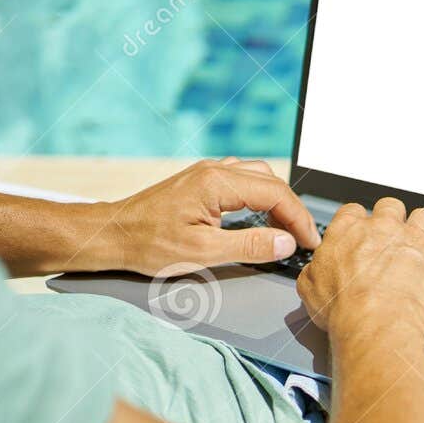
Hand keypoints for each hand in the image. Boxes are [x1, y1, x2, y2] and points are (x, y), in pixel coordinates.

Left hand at [88, 158, 320, 275]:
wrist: (112, 234)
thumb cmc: (148, 243)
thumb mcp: (203, 252)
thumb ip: (249, 246)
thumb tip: (286, 243)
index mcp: (217, 183)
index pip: (275, 194)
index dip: (299, 219)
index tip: (311, 242)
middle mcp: (214, 170)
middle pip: (271, 181)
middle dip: (292, 209)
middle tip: (302, 239)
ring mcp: (206, 173)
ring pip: (258, 177)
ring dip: (277, 201)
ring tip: (285, 230)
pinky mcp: (200, 181)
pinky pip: (242, 180)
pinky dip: (260, 197)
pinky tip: (260, 217)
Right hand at [297, 198, 423, 340]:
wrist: (375, 323)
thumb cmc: (343, 309)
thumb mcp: (310, 290)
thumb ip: (316, 273)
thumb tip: (315, 274)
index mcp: (348, 231)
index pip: (353, 211)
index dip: (359, 222)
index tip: (361, 235)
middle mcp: (383, 229)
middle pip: (391, 206)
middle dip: (393, 219)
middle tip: (392, 240)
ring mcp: (414, 241)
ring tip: (423, 248)